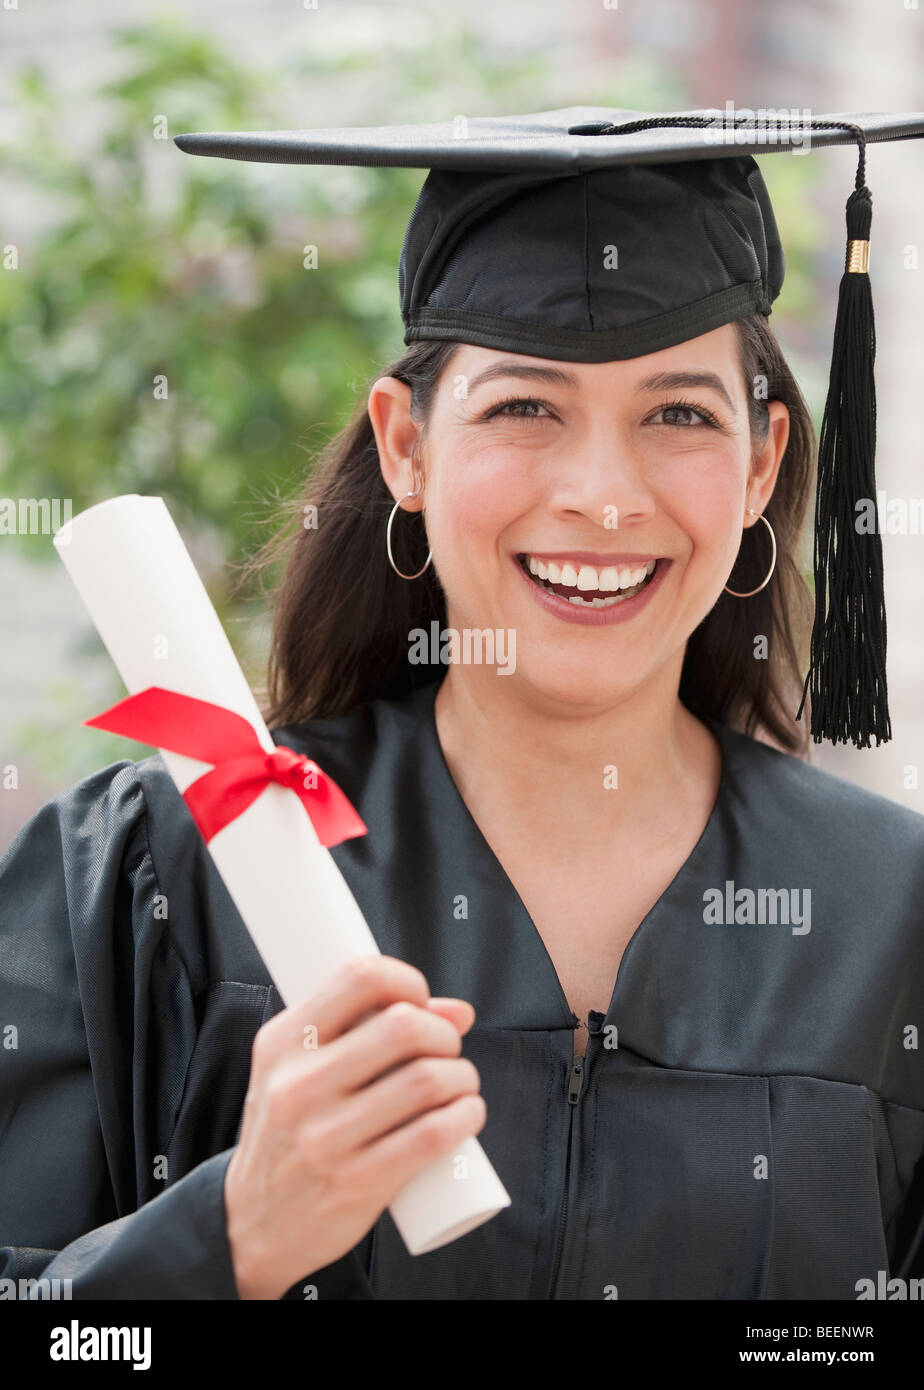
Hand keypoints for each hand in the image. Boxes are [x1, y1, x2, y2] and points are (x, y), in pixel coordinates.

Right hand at [223, 954, 484, 1298]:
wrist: (252, 1224)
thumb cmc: (290, 1133)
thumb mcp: (300, 1071)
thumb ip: (366, 1031)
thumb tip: (460, 1012)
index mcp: (284, 1042)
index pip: (359, 977)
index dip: (407, 981)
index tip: (421, 1003)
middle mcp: (299, 1085)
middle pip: (404, 1027)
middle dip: (444, 1034)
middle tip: (447, 1051)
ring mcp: (325, 1137)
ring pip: (426, 1080)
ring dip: (462, 1076)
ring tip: (460, 1084)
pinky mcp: (356, 1183)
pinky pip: (431, 1135)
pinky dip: (465, 1117)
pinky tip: (467, 1114)